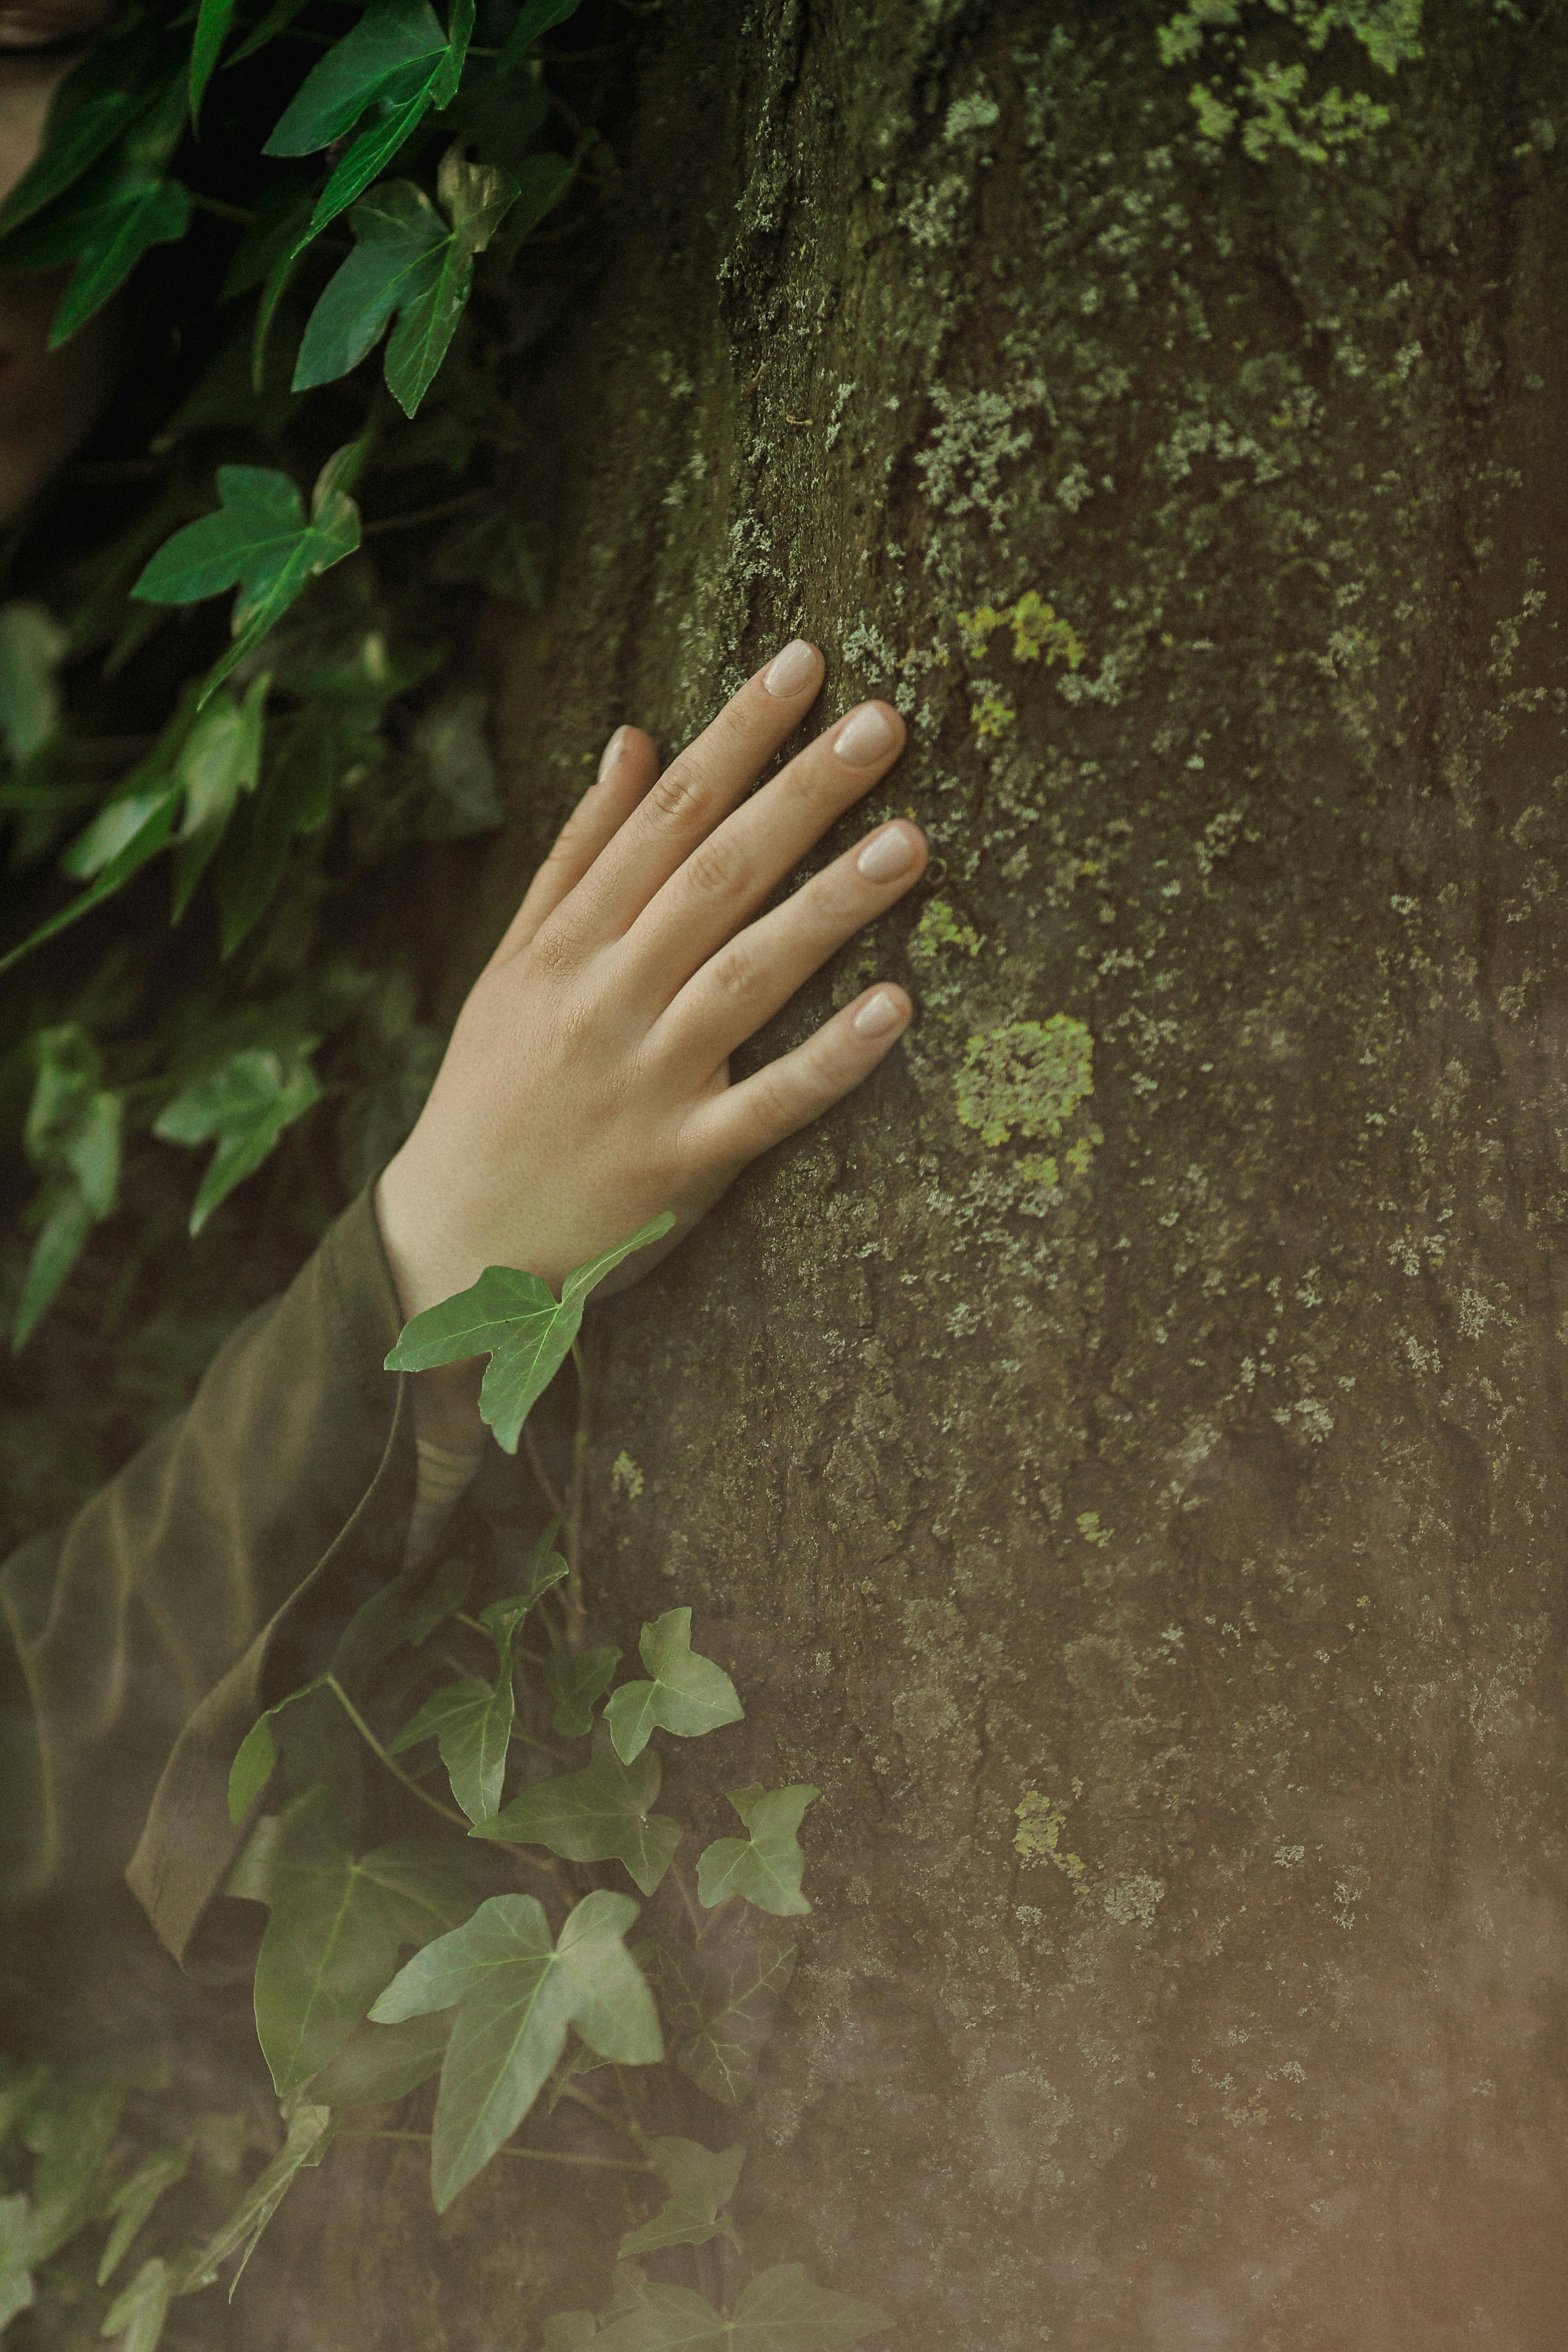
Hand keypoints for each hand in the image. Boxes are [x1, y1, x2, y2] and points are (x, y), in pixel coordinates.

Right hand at [374, 639, 925, 1432]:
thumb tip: (635, 741)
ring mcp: (648, 1080)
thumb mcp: (515, 961)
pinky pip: (770, 1105)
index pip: (666, 815)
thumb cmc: (494, 1087)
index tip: (803, 665)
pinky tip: (896, 1008)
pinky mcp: (684, 1164)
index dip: (735, 735)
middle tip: (883, 725)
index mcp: (570, 942)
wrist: (453, 1236)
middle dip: (799, 795)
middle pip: (715, 876)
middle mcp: (608, 998)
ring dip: (829, 908)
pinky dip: (832, 1060)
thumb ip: (579, 853)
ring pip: (748, 977)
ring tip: (911, 842)